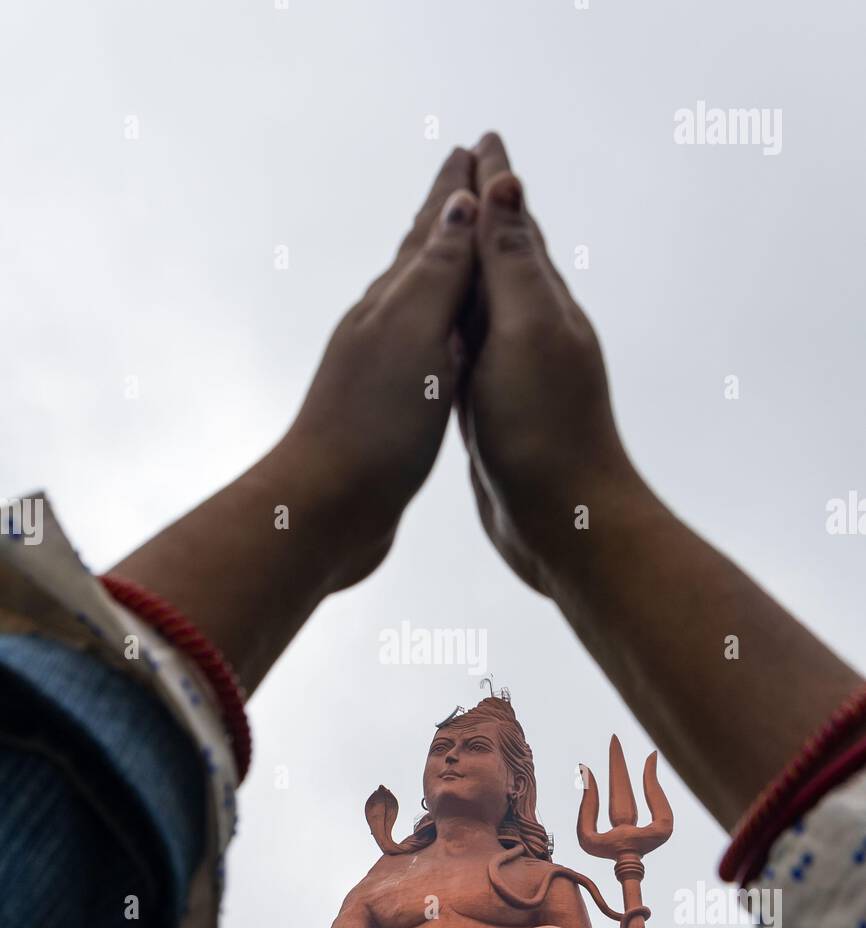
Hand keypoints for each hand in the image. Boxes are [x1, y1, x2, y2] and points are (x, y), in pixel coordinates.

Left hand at [288, 147, 479, 590]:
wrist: (328, 510)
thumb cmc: (373, 426)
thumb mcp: (414, 337)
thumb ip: (439, 274)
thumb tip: (460, 204)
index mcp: (391, 305)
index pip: (431, 233)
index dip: (456, 193)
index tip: (476, 150)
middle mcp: (382, 331)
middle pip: (421, 262)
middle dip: (449, 221)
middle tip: (469, 181)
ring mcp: (383, 374)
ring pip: (422, 309)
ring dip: (445, 275)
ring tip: (461, 252)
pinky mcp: (389, 417)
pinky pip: (426, 358)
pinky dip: (445, 335)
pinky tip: (447, 347)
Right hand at [458, 133, 630, 594]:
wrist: (561, 523)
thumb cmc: (544, 430)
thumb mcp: (526, 333)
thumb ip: (512, 264)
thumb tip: (505, 183)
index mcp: (544, 307)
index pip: (516, 228)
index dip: (494, 185)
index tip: (480, 140)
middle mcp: (535, 335)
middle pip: (505, 260)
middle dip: (485, 217)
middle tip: (465, 176)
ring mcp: (517, 376)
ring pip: (489, 308)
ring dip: (473, 270)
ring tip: (454, 243)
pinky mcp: (499, 415)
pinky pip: (474, 355)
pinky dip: (462, 328)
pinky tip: (452, 334)